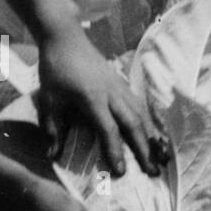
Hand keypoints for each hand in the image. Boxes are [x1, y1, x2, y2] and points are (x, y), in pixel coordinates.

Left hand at [37, 23, 167, 177]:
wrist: (65, 37)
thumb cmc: (55, 69)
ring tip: (162, 158)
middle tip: (154, 173)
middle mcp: (112, 93)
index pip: (108, 129)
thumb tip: (52, 155)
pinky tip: (154, 136)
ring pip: (141, 115)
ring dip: (152, 138)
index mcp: (92, 98)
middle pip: (133, 124)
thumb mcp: (48, 99)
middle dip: (145, 150)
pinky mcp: (122, 83)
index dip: (116, 151)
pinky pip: (140, 105)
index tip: (122, 172)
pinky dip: (149, 122)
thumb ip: (52, 128)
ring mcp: (120, 86)